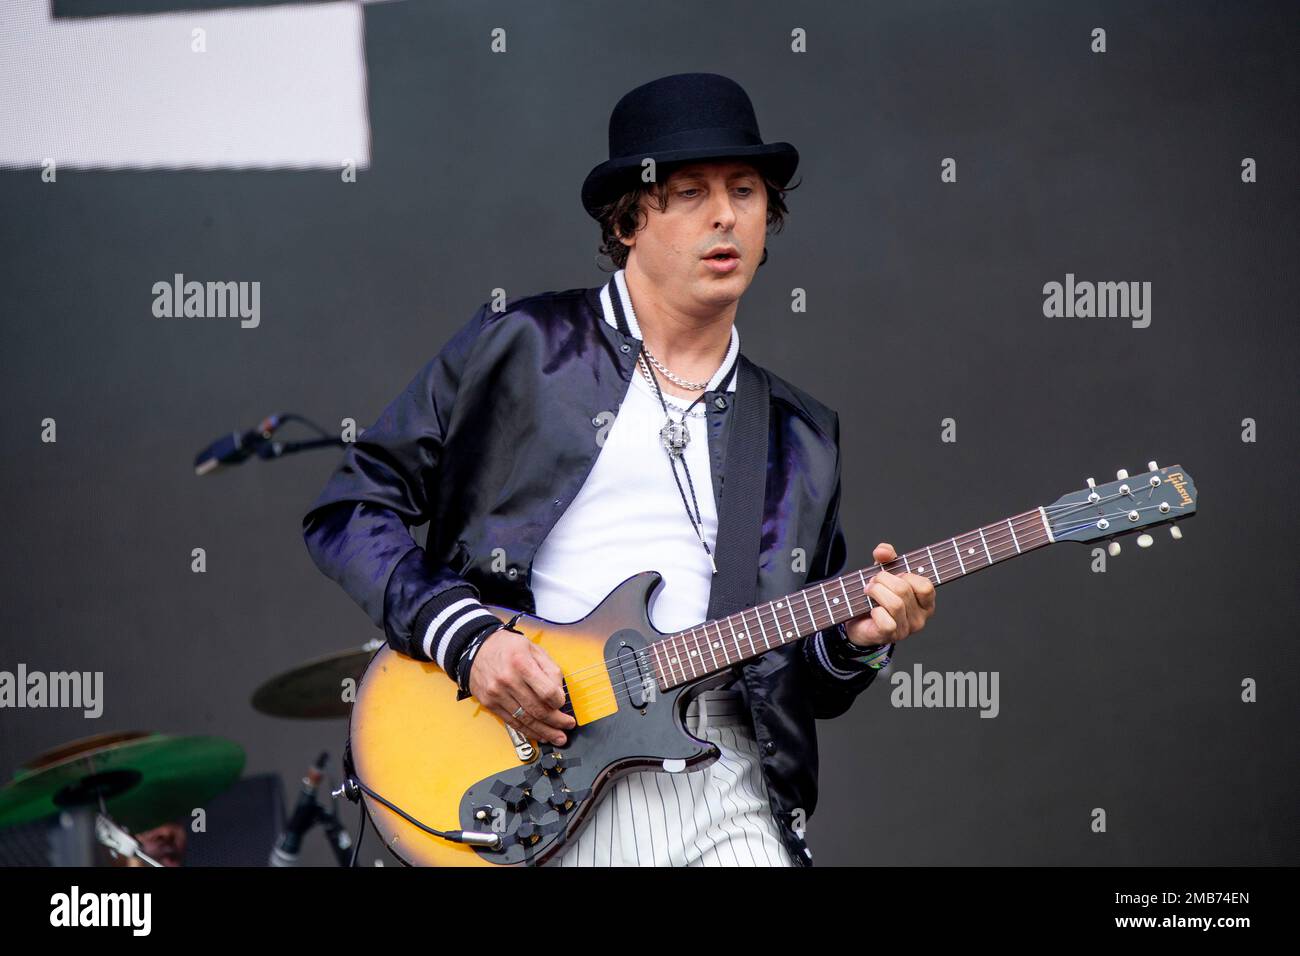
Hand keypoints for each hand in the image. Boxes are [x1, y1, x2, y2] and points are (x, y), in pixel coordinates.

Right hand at [467, 629, 575, 745]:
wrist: (476, 649)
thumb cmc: (508, 648)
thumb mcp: (534, 649)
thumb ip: (550, 669)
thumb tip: (560, 694)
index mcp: (521, 663)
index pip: (546, 691)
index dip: (559, 702)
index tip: (563, 704)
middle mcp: (508, 680)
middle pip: (537, 710)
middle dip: (556, 722)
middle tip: (568, 726)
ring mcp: (497, 694)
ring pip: (526, 720)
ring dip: (545, 732)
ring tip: (558, 737)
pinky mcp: (490, 704)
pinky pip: (512, 723)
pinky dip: (528, 731)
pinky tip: (540, 734)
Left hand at [843, 542, 935, 647]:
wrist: (858, 621)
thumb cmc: (878, 596)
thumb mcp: (885, 572)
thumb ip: (887, 556)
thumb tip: (883, 551)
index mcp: (925, 602)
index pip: (926, 586)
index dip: (907, 576)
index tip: (896, 576)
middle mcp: (920, 618)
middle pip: (904, 590)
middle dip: (883, 579)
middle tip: (873, 581)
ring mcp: (907, 629)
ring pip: (895, 604)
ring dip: (876, 592)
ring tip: (868, 590)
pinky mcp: (891, 636)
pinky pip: (886, 621)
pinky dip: (875, 611)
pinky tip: (871, 610)